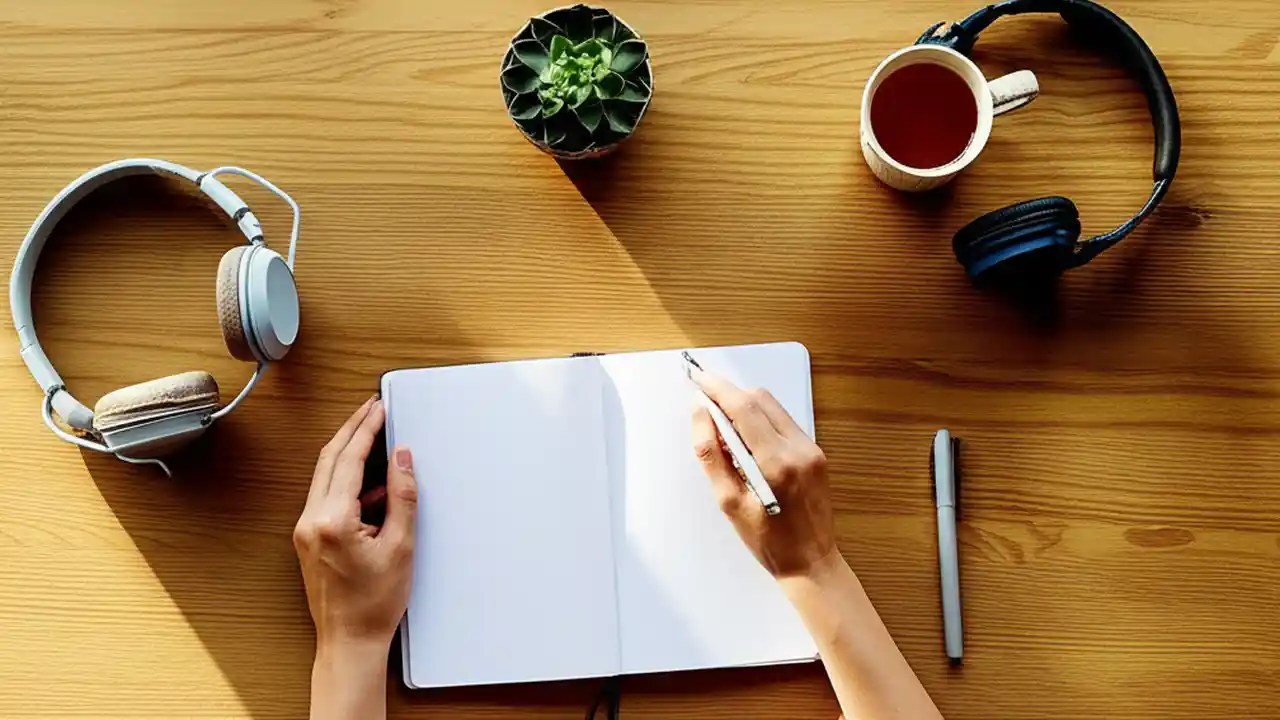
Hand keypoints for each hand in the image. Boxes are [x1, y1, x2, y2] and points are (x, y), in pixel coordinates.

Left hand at [294, 396, 417, 654]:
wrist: (349, 641)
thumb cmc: (374, 604)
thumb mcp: (400, 545)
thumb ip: (402, 495)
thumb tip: (401, 458)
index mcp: (331, 520)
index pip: (348, 459)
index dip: (366, 429)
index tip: (379, 408)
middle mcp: (310, 521)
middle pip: (329, 459)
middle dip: (352, 430)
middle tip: (372, 409)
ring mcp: (305, 530)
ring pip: (325, 476)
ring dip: (348, 454)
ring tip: (375, 440)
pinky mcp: (308, 538)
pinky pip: (326, 497)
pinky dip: (347, 482)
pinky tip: (372, 486)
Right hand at [690, 369, 835, 577]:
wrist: (810, 562)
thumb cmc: (767, 541)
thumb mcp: (728, 502)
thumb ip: (711, 455)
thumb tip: (701, 415)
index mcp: (776, 463)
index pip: (744, 408)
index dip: (718, 388)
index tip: (698, 378)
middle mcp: (799, 449)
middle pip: (760, 399)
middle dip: (730, 394)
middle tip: (705, 402)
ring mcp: (812, 449)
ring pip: (774, 407)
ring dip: (746, 406)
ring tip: (723, 425)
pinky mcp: (816, 453)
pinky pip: (785, 422)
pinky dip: (762, 421)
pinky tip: (746, 439)